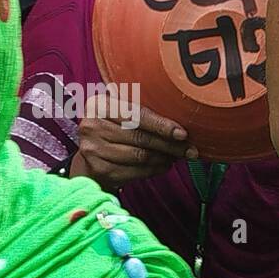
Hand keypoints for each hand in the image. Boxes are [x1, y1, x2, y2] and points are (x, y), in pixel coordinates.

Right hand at [70, 92, 194, 191]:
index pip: (135, 115)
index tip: (182, 133)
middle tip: (189, 149)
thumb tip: (179, 123)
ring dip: (164, 158)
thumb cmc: (111, 131)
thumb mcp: (119, 114)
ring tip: (176, 156)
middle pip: (140, 137)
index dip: (161, 125)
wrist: (89, 158)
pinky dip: (155, 170)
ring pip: (141, 156)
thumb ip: (141, 113)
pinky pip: (136, 172)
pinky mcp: (100, 170)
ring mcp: (94, 149)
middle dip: (169, 145)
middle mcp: (92, 126)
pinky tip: (163, 165)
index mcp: (98, 105)